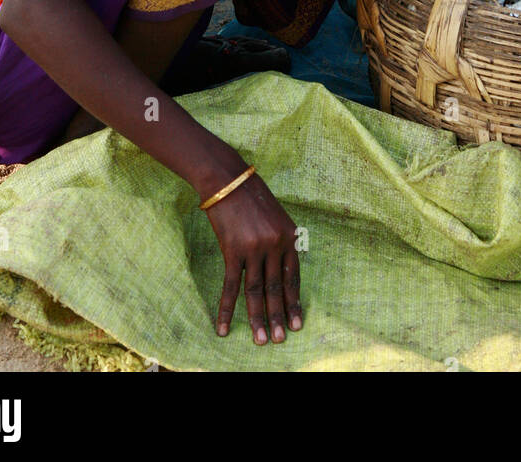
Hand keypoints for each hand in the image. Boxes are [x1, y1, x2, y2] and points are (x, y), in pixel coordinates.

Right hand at [205, 173, 302, 344]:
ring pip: (256, 291)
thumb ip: (281, 242)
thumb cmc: (252, 197)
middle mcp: (275, 244)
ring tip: (261, 340)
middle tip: (280, 339)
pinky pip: (231, 286)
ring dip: (258, 318)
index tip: (297, 323)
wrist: (227, 180)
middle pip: (276, 287)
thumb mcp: (276, 217)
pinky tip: (224, 327)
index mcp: (289, 236)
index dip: (293, 302)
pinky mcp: (232, 250)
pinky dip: (226, 309)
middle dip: (278, 316)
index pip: (293, 277)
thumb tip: (281, 273)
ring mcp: (254, 248)